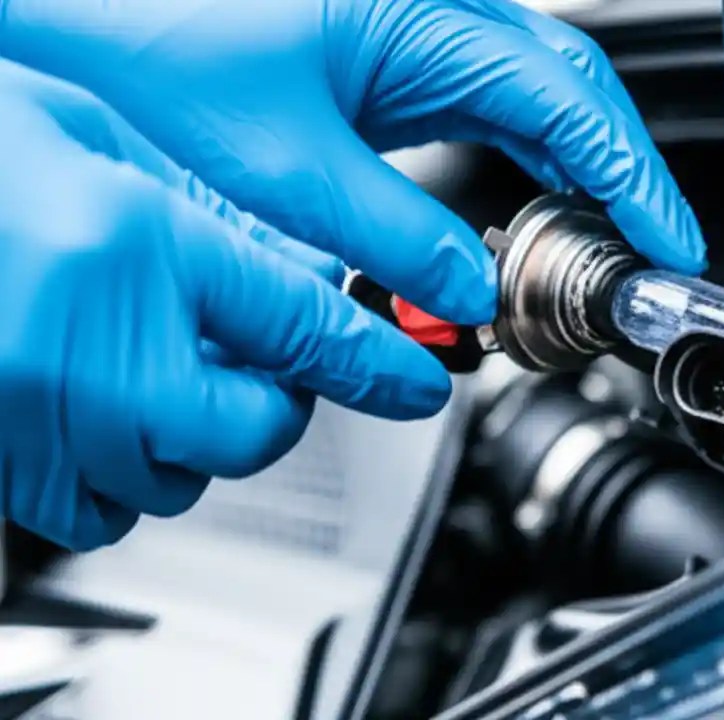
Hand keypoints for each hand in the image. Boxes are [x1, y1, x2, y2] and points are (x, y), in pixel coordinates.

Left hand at [0, 0, 707, 324]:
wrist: (61, 10)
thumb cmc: (143, 45)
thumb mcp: (283, 172)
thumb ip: (398, 239)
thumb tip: (472, 292)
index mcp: (421, 17)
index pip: (569, 105)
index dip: (632, 183)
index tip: (664, 247)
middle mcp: (431, 9)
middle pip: (573, 88)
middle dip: (623, 174)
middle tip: (646, 256)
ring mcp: (414, 28)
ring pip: (538, 93)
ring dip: (578, 169)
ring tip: (598, 245)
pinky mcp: (389, 55)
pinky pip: (489, 103)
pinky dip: (524, 161)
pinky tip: (528, 207)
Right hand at [0, 60, 450, 549]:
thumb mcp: (97, 142)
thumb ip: (204, 212)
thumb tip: (294, 259)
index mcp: (130, 249)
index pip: (307, 329)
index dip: (382, 364)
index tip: (418, 381)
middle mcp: (93, 353)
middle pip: (256, 431)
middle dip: (275, 402)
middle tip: (258, 361)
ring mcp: (37, 420)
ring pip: (181, 480)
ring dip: (196, 438)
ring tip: (160, 374)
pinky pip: (99, 511)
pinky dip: (123, 473)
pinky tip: (101, 411)